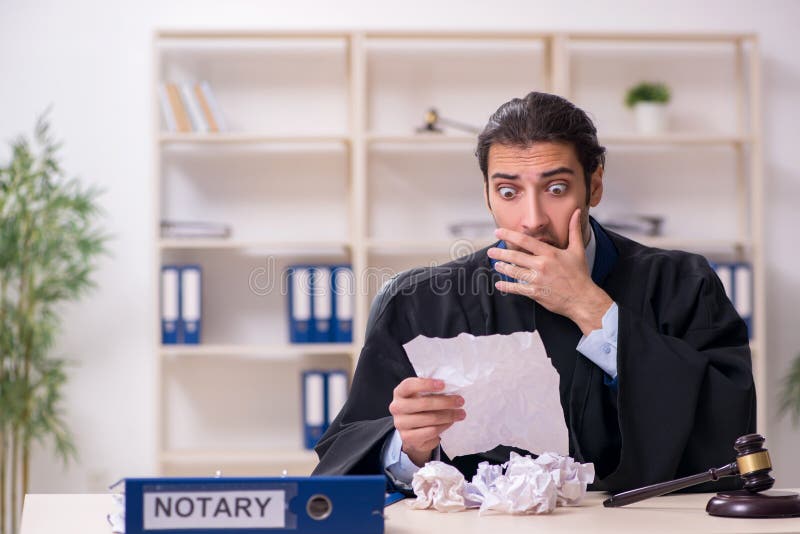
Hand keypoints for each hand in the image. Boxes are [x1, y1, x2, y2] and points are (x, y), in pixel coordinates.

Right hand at [389, 377, 465, 466]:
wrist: (412, 431)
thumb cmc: (420, 408)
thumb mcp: (422, 396)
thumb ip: (431, 391)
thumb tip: (452, 388)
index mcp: (400, 392)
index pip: (409, 385)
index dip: (426, 384)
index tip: (443, 385)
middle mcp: (396, 407)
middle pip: (423, 403)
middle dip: (445, 402)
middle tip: (460, 401)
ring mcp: (400, 424)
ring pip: (430, 419)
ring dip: (449, 416)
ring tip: (460, 413)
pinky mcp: (408, 437)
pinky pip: (431, 431)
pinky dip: (444, 426)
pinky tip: (450, 422)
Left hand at [487, 208, 612, 334]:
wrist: (582, 298)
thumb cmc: (580, 274)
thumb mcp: (577, 250)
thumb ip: (574, 230)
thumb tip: (577, 212)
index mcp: (550, 253)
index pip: (525, 241)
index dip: (509, 235)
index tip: (498, 232)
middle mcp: (541, 265)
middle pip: (515, 256)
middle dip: (500, 253)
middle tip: (491, 251)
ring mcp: (538, 280)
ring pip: (514, 272)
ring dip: (503, 268)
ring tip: (496, 264)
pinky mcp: (536, 293)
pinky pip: (517, 289)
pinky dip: (507, 287)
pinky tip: (499, 285)